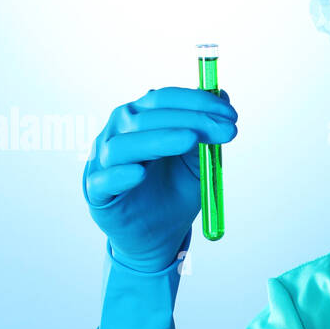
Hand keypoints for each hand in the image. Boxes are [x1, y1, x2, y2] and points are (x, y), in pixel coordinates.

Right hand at [84, 87, 236, 271]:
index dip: (197, 102)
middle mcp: (119, 133)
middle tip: (226, 130)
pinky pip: (104, 181)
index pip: (164, 100)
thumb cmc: (175, 192)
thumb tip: (222, 94)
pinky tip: (139, 173)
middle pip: (147, 118)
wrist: (160, 235)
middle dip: (191, 120)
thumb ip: (205, 132)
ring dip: (159, 139)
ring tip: (190, 140)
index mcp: (141, 119)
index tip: (231, 115)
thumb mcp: (197, 162)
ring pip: (124, 145)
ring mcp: (105, 162)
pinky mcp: (98, 193)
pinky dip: (120, 175)